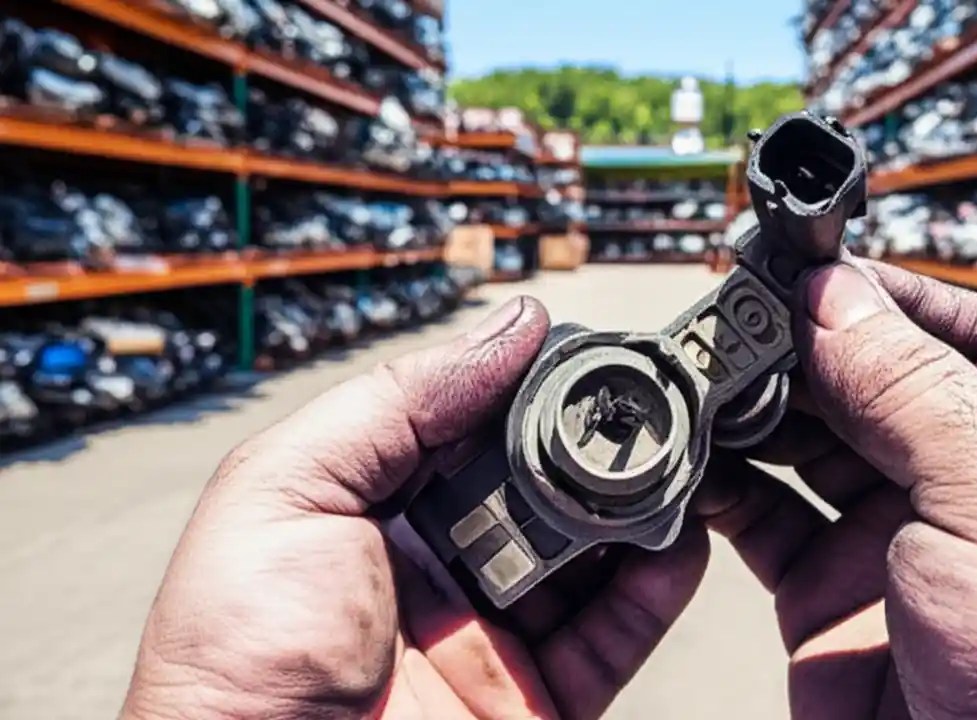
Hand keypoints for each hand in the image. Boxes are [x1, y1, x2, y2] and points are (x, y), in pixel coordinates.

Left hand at [122, 297, 708, 719]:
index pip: (477, 424)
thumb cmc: (234, 657)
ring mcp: (492, 633)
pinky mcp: (537, 699)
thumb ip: (395, 405)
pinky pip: (614, 636)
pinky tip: (678, 540)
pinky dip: (656, 588)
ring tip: (680, 460)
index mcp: (373, 506)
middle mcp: (439, 564)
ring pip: (590, 555)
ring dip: (639, 505)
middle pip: (544, 486)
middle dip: (600, 443)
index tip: (597, 352)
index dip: (538, 386)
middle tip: (656, 402)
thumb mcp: (283, 494)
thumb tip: (512, 329)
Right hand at [697, 261, 976, 718]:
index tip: (806, 267)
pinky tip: (695, 452)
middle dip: (803, 348)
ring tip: (703, 373)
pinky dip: (724, 482)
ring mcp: (898, 535)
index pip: (966, 331)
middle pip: (872, 380)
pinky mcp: (829, 592)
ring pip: (809, 443)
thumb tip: (836, 297)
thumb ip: (914, 392)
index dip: (885, 295)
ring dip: (755, 408)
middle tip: (731, 314)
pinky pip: (765, 517)